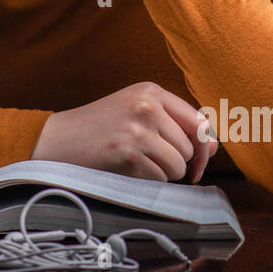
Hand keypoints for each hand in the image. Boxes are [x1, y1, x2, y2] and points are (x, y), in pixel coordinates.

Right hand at [29, 81, 218, 183]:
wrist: (58, 138)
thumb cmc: (99, 126)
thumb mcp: (135, 109)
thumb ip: (173, 122)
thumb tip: (214, 146)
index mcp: (150, 91)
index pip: (199, 121)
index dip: (205, 146)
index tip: (200, 160)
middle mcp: (147, 106)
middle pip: (190, 148)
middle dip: (176, 161)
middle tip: (151, 158)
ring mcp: (137, 130)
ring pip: (178, 166)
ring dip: (163, 172)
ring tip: (138, 161)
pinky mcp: (128, 154)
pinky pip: (160, 178)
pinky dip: (148, 180)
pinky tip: (128, 169)